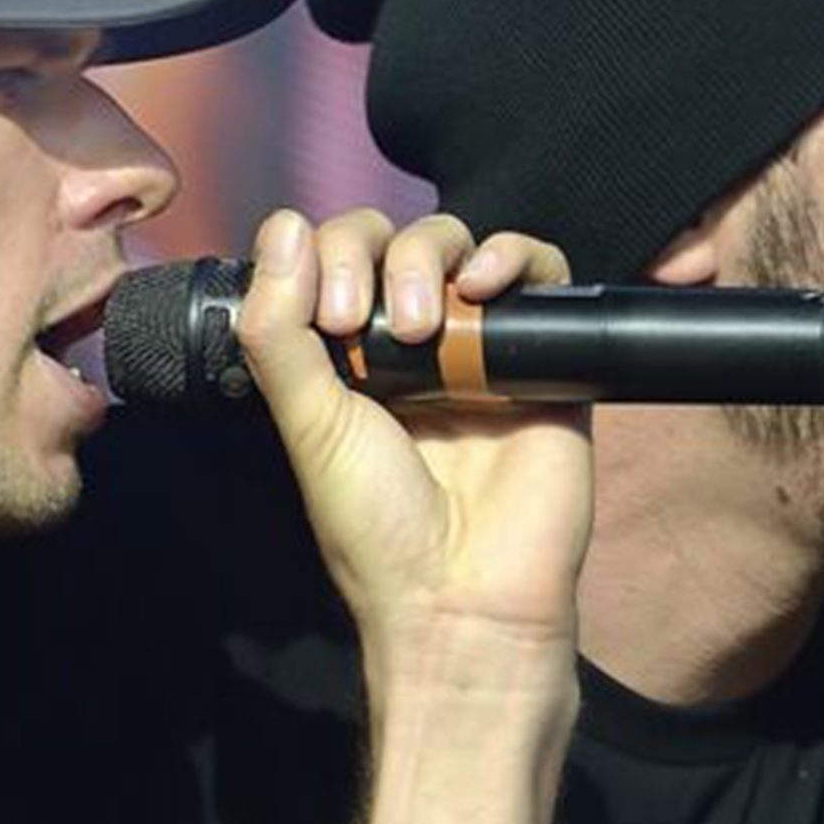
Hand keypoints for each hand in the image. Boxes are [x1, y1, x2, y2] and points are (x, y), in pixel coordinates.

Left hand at [236, 209, 591, 699]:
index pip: (329, 262)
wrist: (465, 596)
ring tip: (425, 324)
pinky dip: (512, 255)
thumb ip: (280, 332)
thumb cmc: (379, 529)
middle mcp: (411, 347)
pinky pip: (541, 271)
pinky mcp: (543, 357)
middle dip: (367, 255)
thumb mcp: (308, 425)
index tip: (322, 313)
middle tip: (361, 319)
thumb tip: (282, 227)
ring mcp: (478, 348)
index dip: (320, 259)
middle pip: (390, 240)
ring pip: (458, 245)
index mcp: (346, 361)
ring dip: (428, 256)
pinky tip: (485, 285)